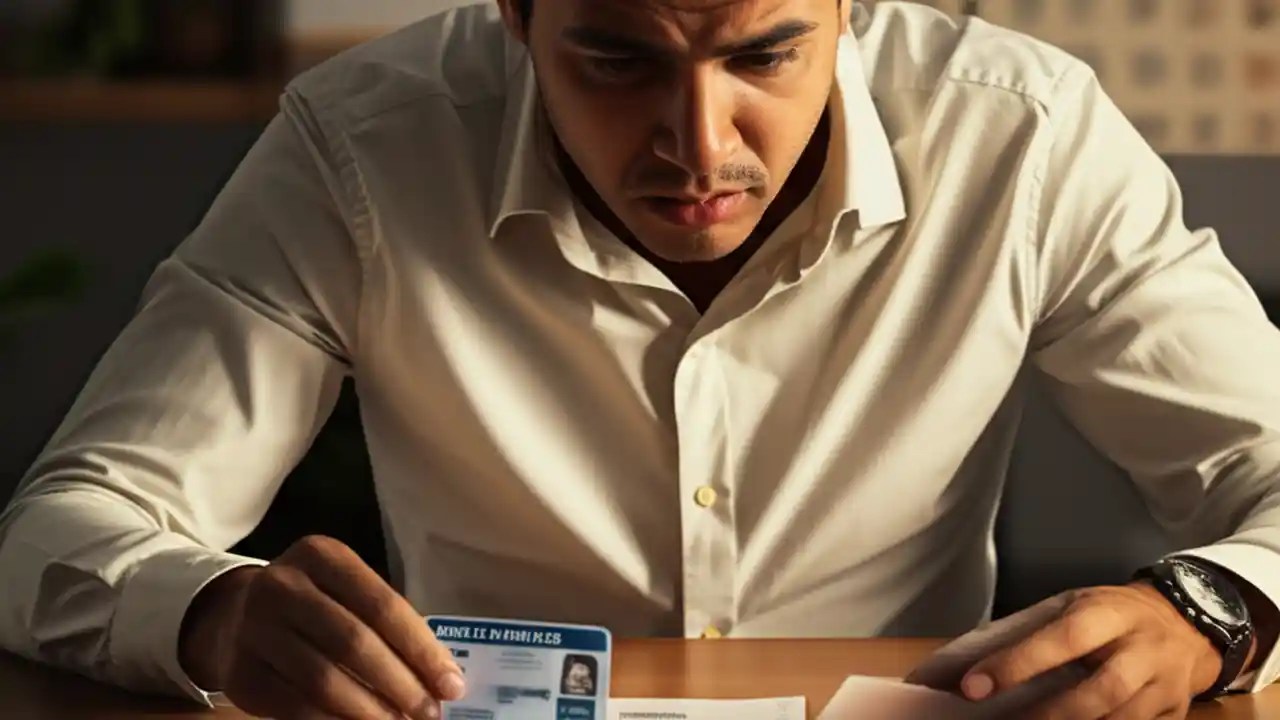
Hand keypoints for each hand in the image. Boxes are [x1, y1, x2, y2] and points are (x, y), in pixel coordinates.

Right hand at [178, 535, 465, 719]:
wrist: (233, 615)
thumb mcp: (346, 592)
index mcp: (321, 555)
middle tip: (430, 714)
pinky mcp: (239, 671)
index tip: (451, 684)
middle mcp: (283, 584)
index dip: (422, 650)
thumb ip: (388, 625)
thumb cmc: (314, 604)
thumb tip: (440, 679)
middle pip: (354, 642)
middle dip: (401, 685)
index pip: (383, 606)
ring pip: (324, 680)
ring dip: (370, 711)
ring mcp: (254, 627)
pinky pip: (295, 706)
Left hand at [955, 583, 1223, 719]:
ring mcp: (1166, 687)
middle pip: (1102, 689)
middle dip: (1049, 713)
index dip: (1019, 663)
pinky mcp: (1174, 714)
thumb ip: (1021, 633)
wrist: (1188, 624)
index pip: (1063, 638)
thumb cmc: (1110, 615)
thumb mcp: (1070, 607)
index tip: (972, 686)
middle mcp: (1143, 650)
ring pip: (1123, 719)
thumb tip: (951, 669)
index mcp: (1108, 613)